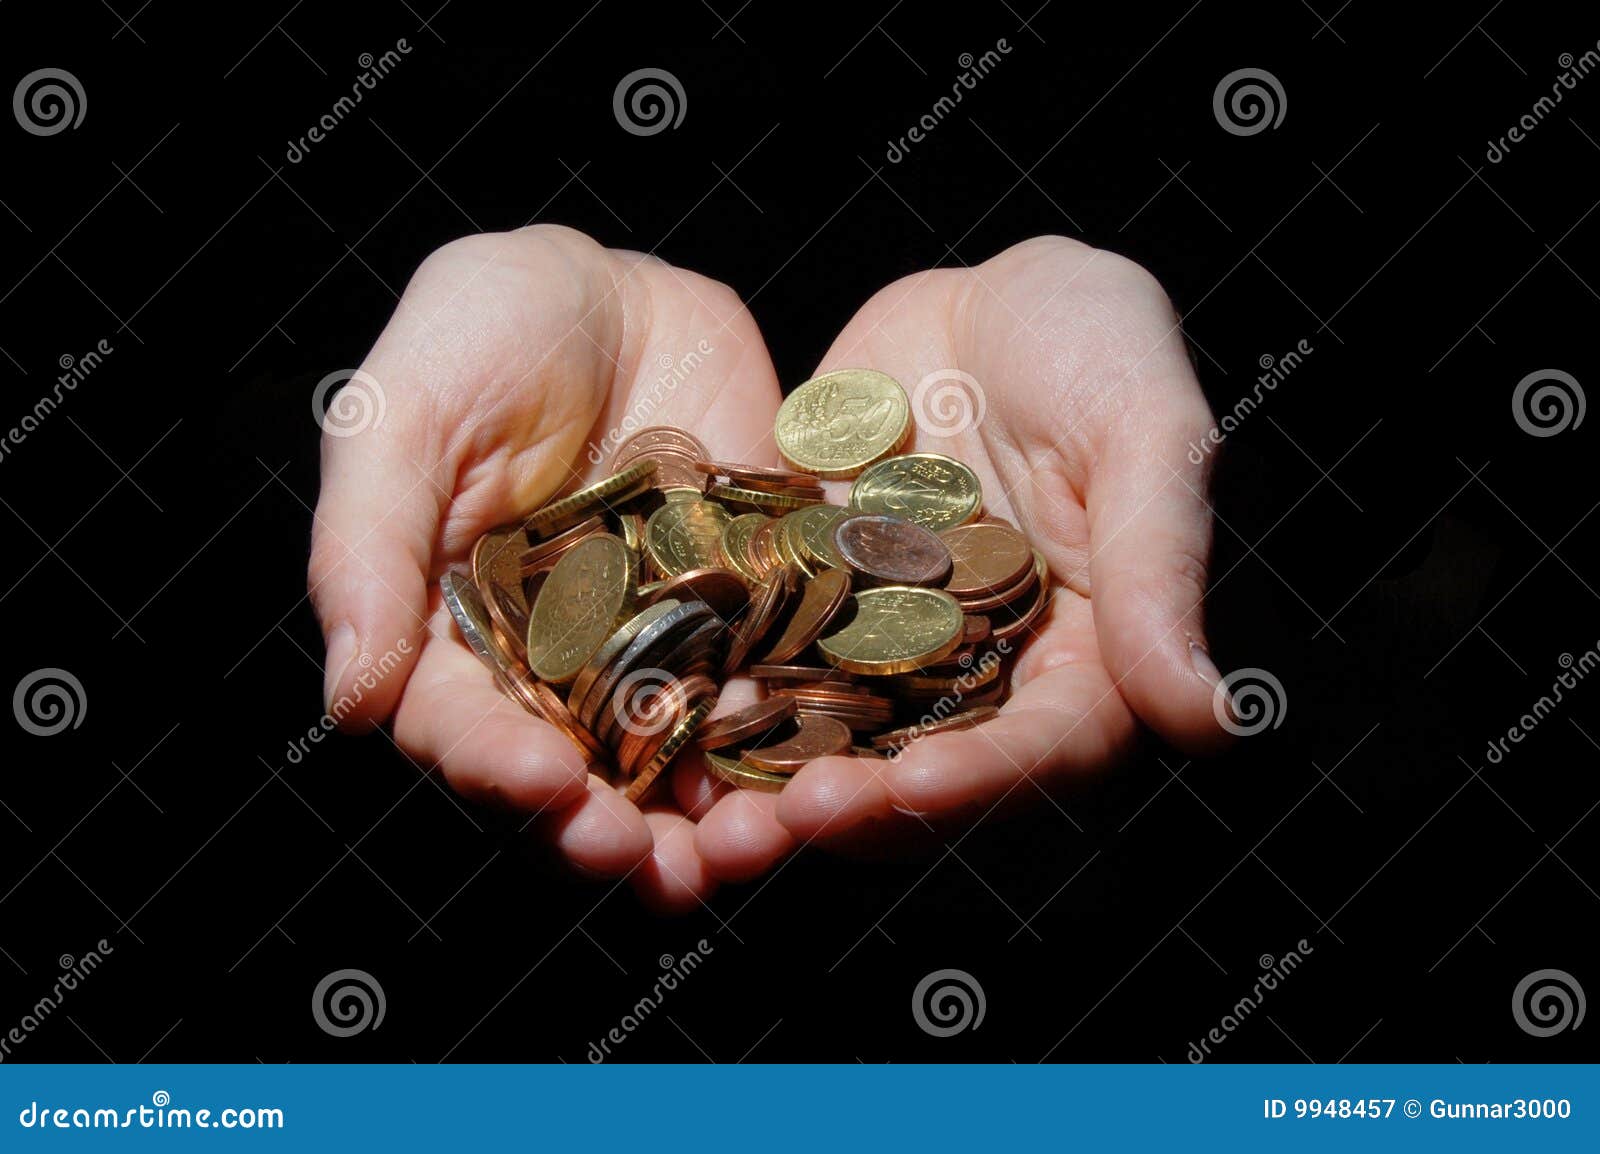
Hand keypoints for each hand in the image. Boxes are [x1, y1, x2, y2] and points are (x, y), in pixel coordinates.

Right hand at [308, 224, 788, 911]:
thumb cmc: (482, 335)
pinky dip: (788, 742)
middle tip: (641, 861)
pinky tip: (813, 772)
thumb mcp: (402, 416)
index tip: (540, 782)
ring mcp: (656, 650)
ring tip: (733, 852)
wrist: (616, 292)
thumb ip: (367, 547)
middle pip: (576, 781)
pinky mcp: (743, 620)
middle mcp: (556, 668)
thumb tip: (350, 701)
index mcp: (456, 638)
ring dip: (702, 823)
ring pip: (676, 765)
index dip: (496, 767)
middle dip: (606, 830)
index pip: (465, 730)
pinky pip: (768, 696)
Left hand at [688, 236, 1232, 872]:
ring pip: (835, 740)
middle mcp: (986, 677)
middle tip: (770, 828)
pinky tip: (657, 708)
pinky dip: (720, 692)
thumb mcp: (1142, 430)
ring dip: (770, 782)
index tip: (905, 790)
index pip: (1044, 750)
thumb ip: (1160, 567)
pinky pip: (766, 664)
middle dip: (852, 809)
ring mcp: (893, 651)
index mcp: (1088, 658)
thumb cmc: (1093, 344)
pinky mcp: (816, 610)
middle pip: (925, 772)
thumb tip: (1207, 721)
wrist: (983, 296)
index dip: (979, 781)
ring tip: (700, 812)